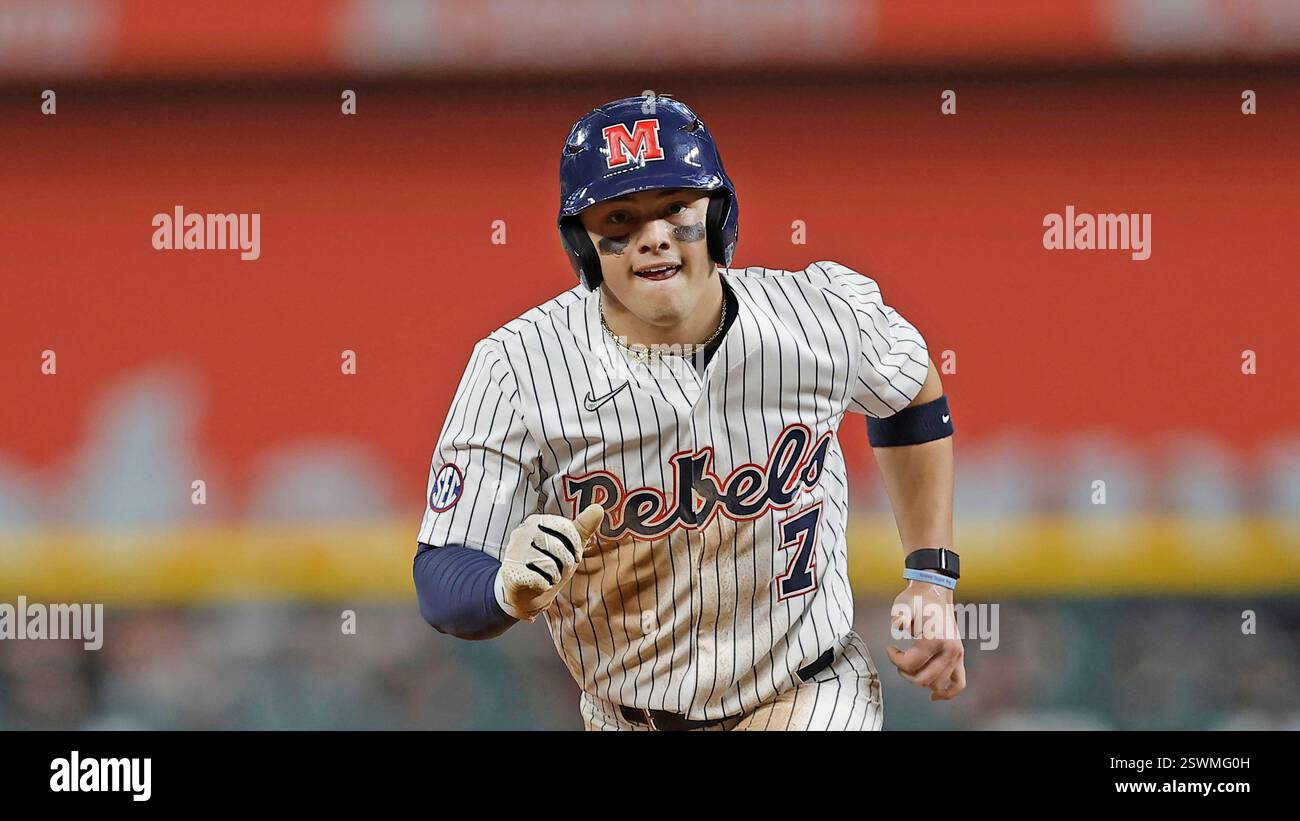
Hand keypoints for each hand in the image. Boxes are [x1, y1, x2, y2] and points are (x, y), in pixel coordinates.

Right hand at [495, 504, 604, 621]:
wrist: (524, 593)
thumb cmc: (548, 564)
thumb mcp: (568, 546)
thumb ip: (582, 528)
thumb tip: (598, 508)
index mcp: (537, 521)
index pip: (565, 527)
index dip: (575, 545)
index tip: (575, 556)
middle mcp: (522, 532)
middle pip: (558, 546)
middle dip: (566, 563)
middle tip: (559, 569)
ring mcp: (514, 551)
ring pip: (548, 564)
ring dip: (554, 575)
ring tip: (548, 576)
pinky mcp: (511, 572)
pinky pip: (538, 579)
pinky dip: (544, 585)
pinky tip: (539, 583)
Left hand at [886, 581, 966, 701]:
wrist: (935, 591)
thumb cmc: (915, 599)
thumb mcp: (902, 605)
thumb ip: (898, 616)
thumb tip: (899, 626)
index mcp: (934, 639)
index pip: (910, 664)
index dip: (894, 659)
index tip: (889, 648)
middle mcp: (949, 650)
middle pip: (923, 679)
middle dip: (906, 673)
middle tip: (898, 660)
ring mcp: (957, 655)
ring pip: (937, 684)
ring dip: (921, 681)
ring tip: (911, 670)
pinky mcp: (960, 656)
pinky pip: (959, 683)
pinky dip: (948, 693)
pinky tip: (934, 697)